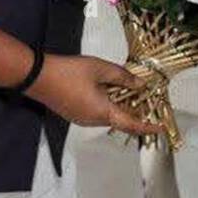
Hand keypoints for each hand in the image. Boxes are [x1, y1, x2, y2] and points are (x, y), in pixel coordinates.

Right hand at [28, 54, 163, 136]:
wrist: (37, 77)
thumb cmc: (69, 72)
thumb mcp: (99, 69)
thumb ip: (122, 77)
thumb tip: (140, 84)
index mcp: (103, 112)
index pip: (131, 125)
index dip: (148, 127)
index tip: (160, 128)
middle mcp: (93, 121)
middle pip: (119, 120)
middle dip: (134, 112)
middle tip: (146, 100)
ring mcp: (82, 119)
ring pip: (107, 116)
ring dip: (119, 107)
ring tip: (128, 91)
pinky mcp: (73, 114)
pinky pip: (96, 114)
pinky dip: (106, 106)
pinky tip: (107, 90)